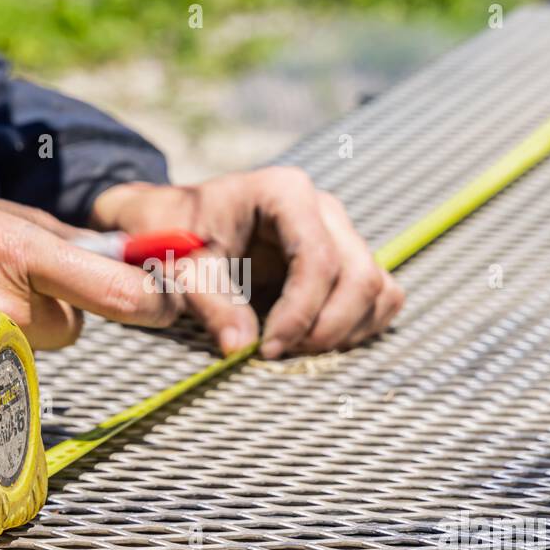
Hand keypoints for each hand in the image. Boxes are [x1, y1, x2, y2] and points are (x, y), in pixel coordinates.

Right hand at [0, 185, 178, 407]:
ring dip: (10, 342)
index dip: (151, 300)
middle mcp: (0, 307)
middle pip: (70, 328)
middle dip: (48, 312)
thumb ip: (28, 229)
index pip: (112, 289)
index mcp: (8, 249)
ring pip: (31, 360)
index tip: (165, 304)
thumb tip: (86, 251)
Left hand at [89, 167, 403, 357]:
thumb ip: (210, 302)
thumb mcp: (179, 264)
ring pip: (377, 290)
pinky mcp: (345, 262)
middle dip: (325, 328)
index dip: (300, 313)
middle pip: (359, 277)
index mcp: (285, 193)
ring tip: (293, 349)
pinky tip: (313, 342)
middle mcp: (323, 210)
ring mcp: (340, 235)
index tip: (268, 349)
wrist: (169, 224)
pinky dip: (357, 328)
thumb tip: (242, 349)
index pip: (318, 259)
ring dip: (345, 332)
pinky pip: (380, 298)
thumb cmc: (171, 233)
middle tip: (279, 355)